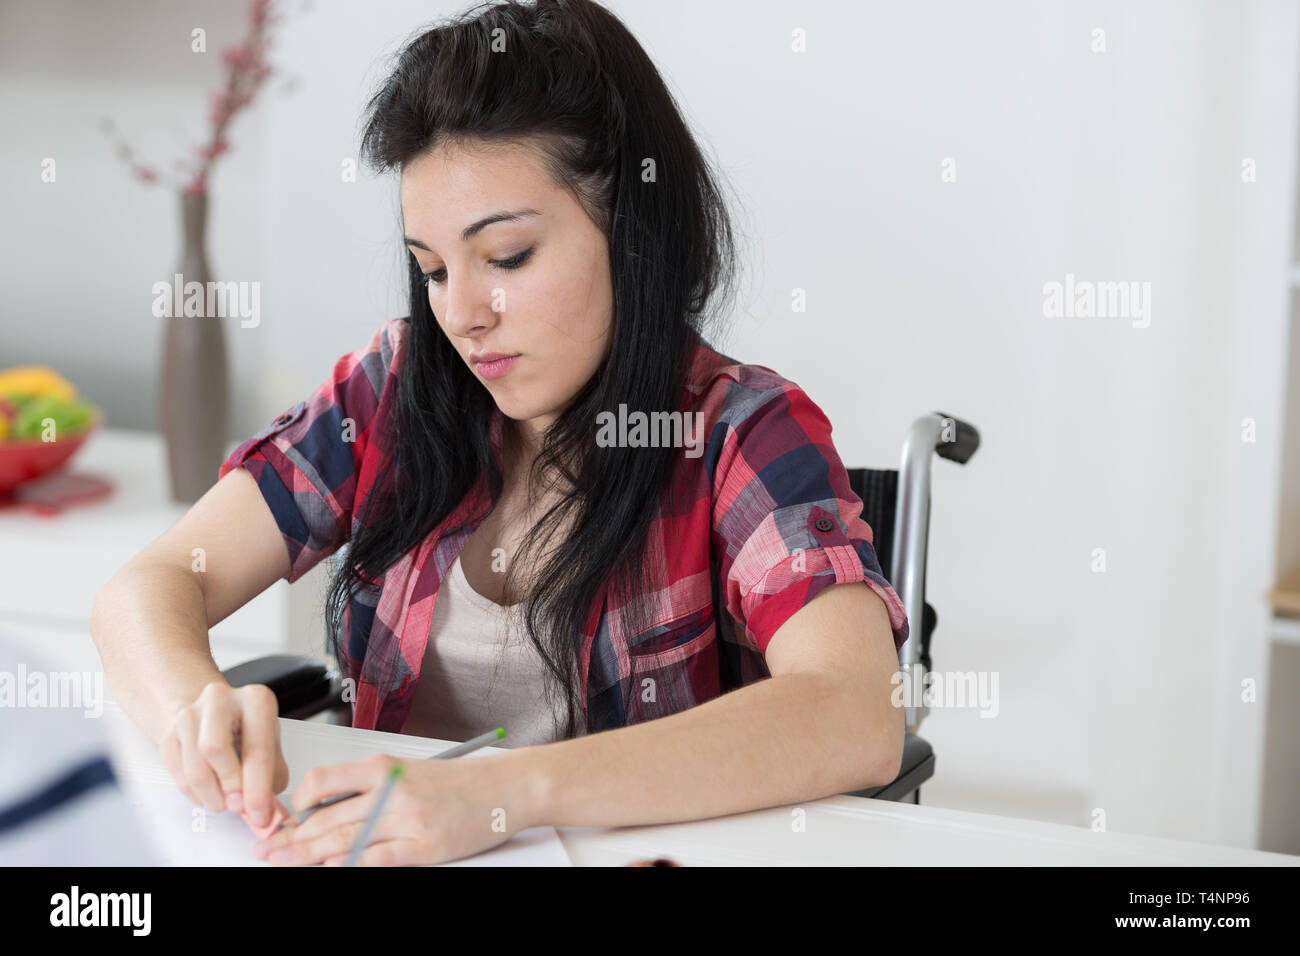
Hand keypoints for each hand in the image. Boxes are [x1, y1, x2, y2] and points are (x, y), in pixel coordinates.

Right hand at [157, 681, 289, 828]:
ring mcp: (190, 715)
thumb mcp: (270, 743)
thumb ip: (272, 775)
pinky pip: (177, 772)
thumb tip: (265, 808)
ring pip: (194, 765)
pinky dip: (194, 793)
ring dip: (211, 795)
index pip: (256, 748)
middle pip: (215, 749)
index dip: (257, 788)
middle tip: (238, 807)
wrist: (212, 714)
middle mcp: (221, 699)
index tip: (258, 813)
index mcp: (255, 699)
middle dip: (229, 786)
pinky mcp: (169, 733)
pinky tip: (207, 794)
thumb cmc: (246, 729)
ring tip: (224, 803)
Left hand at [250, 752, 530, 865]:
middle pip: (325, 818)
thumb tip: (329, 812)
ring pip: (342, 840)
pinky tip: (331, 867)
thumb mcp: (411, 771)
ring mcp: (406, 820)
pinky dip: (349, 864)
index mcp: (385, 766)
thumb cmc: (461, 782)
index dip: (295, 805)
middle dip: (290, 838)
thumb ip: (371, 788)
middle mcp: (391, 791)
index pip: (323, 782)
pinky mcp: (422, 847)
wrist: (506, 788)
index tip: (282, 821)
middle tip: (266, 850)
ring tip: (284, 862)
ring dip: (307, 855)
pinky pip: (375, 859)